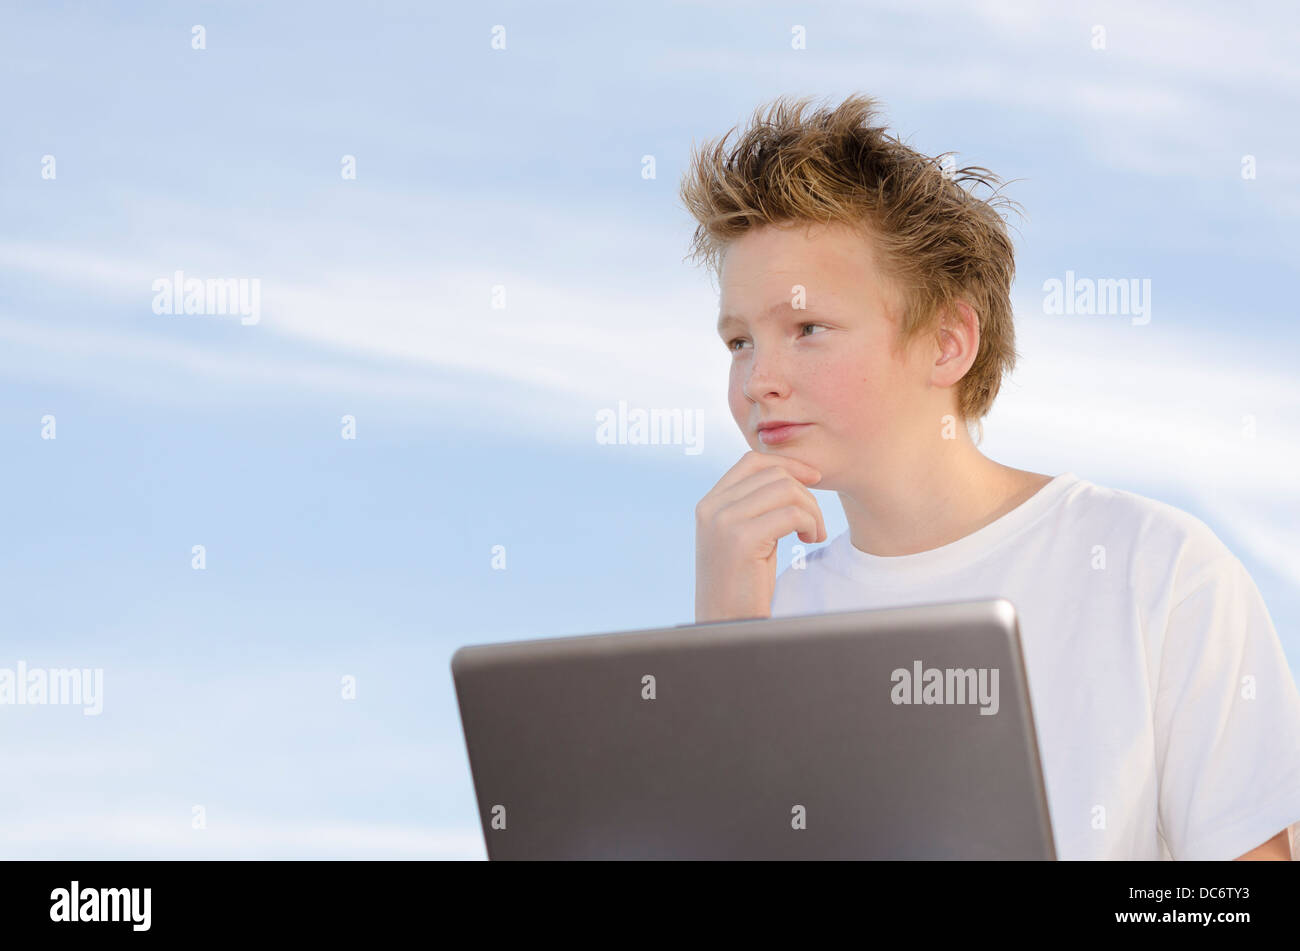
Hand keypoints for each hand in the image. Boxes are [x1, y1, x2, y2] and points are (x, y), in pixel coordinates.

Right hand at [694, 451, 825, 622]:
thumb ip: (754, 506)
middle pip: (773, 474)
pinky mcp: (742, 539)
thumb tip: (789, 475)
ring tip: (813, 534)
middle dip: (805, 493)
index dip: (787, 464)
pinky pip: (792, 514)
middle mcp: (712, 507)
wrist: (727, 624)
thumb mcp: (743, 536)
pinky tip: (809, 541)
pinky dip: (810, 524)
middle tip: (813, 523)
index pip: (751, 461)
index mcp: (709, 503)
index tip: (813, 479)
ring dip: (811, 510)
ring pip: (786, 490)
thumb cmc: (741, 585)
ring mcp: (724, 521)